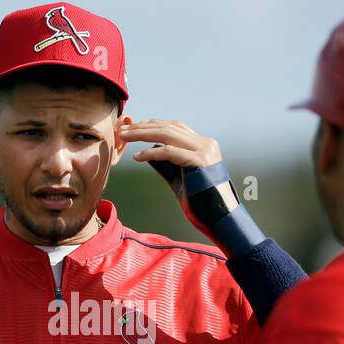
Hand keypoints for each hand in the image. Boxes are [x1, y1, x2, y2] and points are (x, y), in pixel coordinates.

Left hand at [120, 119, 236, 238]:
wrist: (221, 218)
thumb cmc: (201, 203)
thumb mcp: (179, 178)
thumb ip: (167, 164)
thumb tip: (148, 153)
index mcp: (203, 145)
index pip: (175, 127)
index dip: (153, 125)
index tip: (134, 128)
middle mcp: (205, 144)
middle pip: (169, 128)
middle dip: (143, 127)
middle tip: (122, 130)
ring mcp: (204, 151)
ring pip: (168, 135)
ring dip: (142, 134)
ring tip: (124, 137)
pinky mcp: (199, 161)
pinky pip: (169, 152)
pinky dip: (151, 153)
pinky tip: (137, 157)